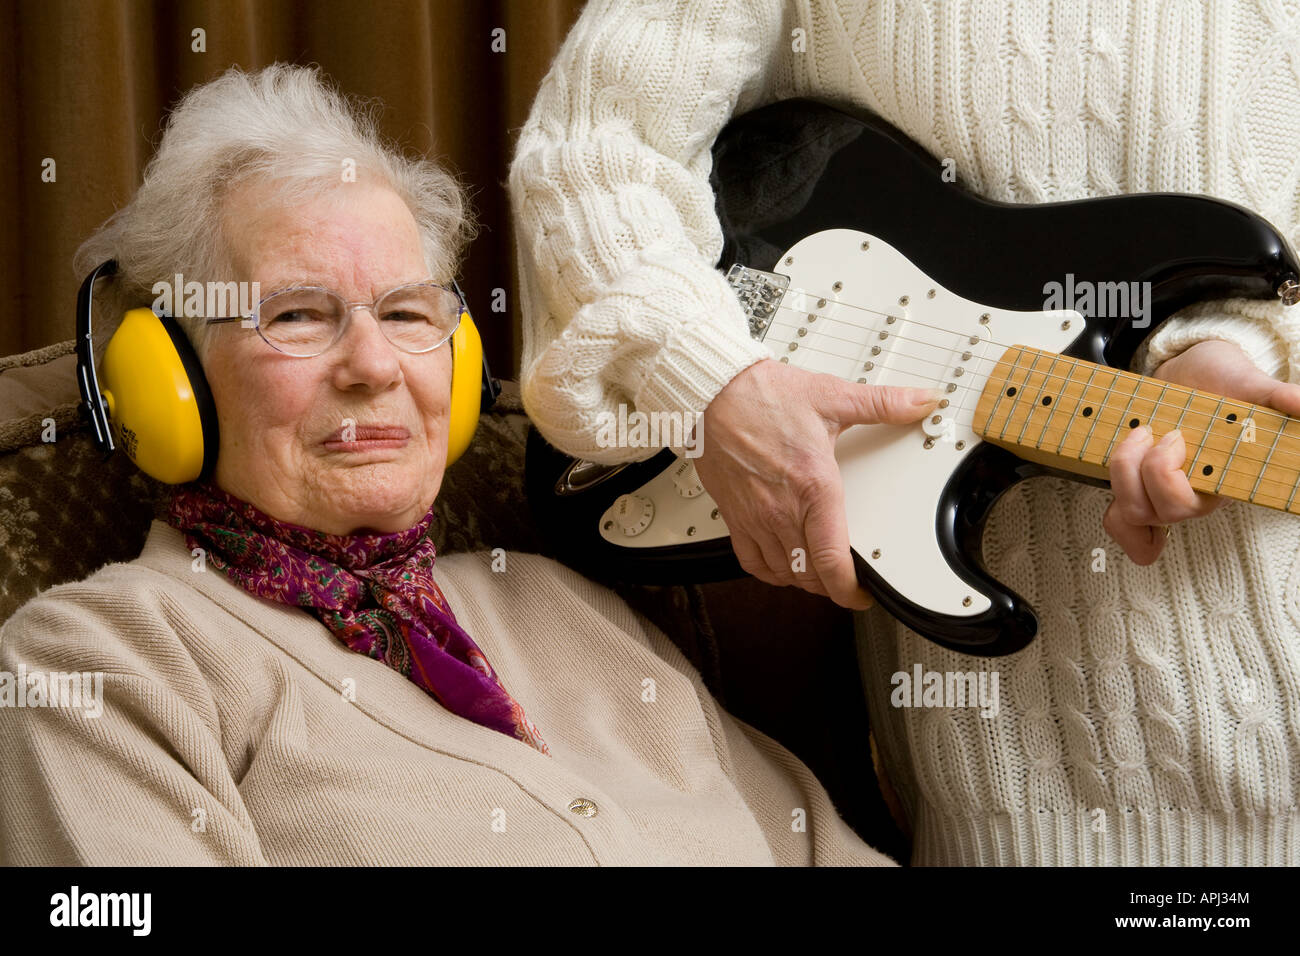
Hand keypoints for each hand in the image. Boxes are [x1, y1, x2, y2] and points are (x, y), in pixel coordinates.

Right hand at [693, 358, 941, 609]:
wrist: (712, 392)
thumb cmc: (761, 395)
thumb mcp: (831, 396)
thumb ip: (883, 403)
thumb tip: (922, 401)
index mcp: (813, 486)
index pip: (831, 560)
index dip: (850, 590)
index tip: (862, 592)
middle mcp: (782, 509)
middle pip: (810, 575)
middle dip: (833, 586)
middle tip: (848, 580)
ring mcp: (755, 516)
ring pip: (783, 573)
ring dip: (804, 581)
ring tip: (820, 574)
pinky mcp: (734, 515)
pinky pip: (750, 562)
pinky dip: (770, 572)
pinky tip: (781, 565)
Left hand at [1105, 338, 1299, 563]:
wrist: (1195, 370)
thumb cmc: (1224, 383)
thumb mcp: (1252, 384)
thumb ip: (1277, 396)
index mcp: (1221, 482)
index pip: (1189, 506)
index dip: (1167, 478)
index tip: (1177, 436)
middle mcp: (1191, 495)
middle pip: (1159, 511)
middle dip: (1149, 469)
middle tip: (1158, 431)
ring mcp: (1159, 494)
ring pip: (1131, 512)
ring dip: (1123, 472)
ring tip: (1139, 435)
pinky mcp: (1135, 486)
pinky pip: (1118, 521)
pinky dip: (1109, 506)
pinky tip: (1122, 467)